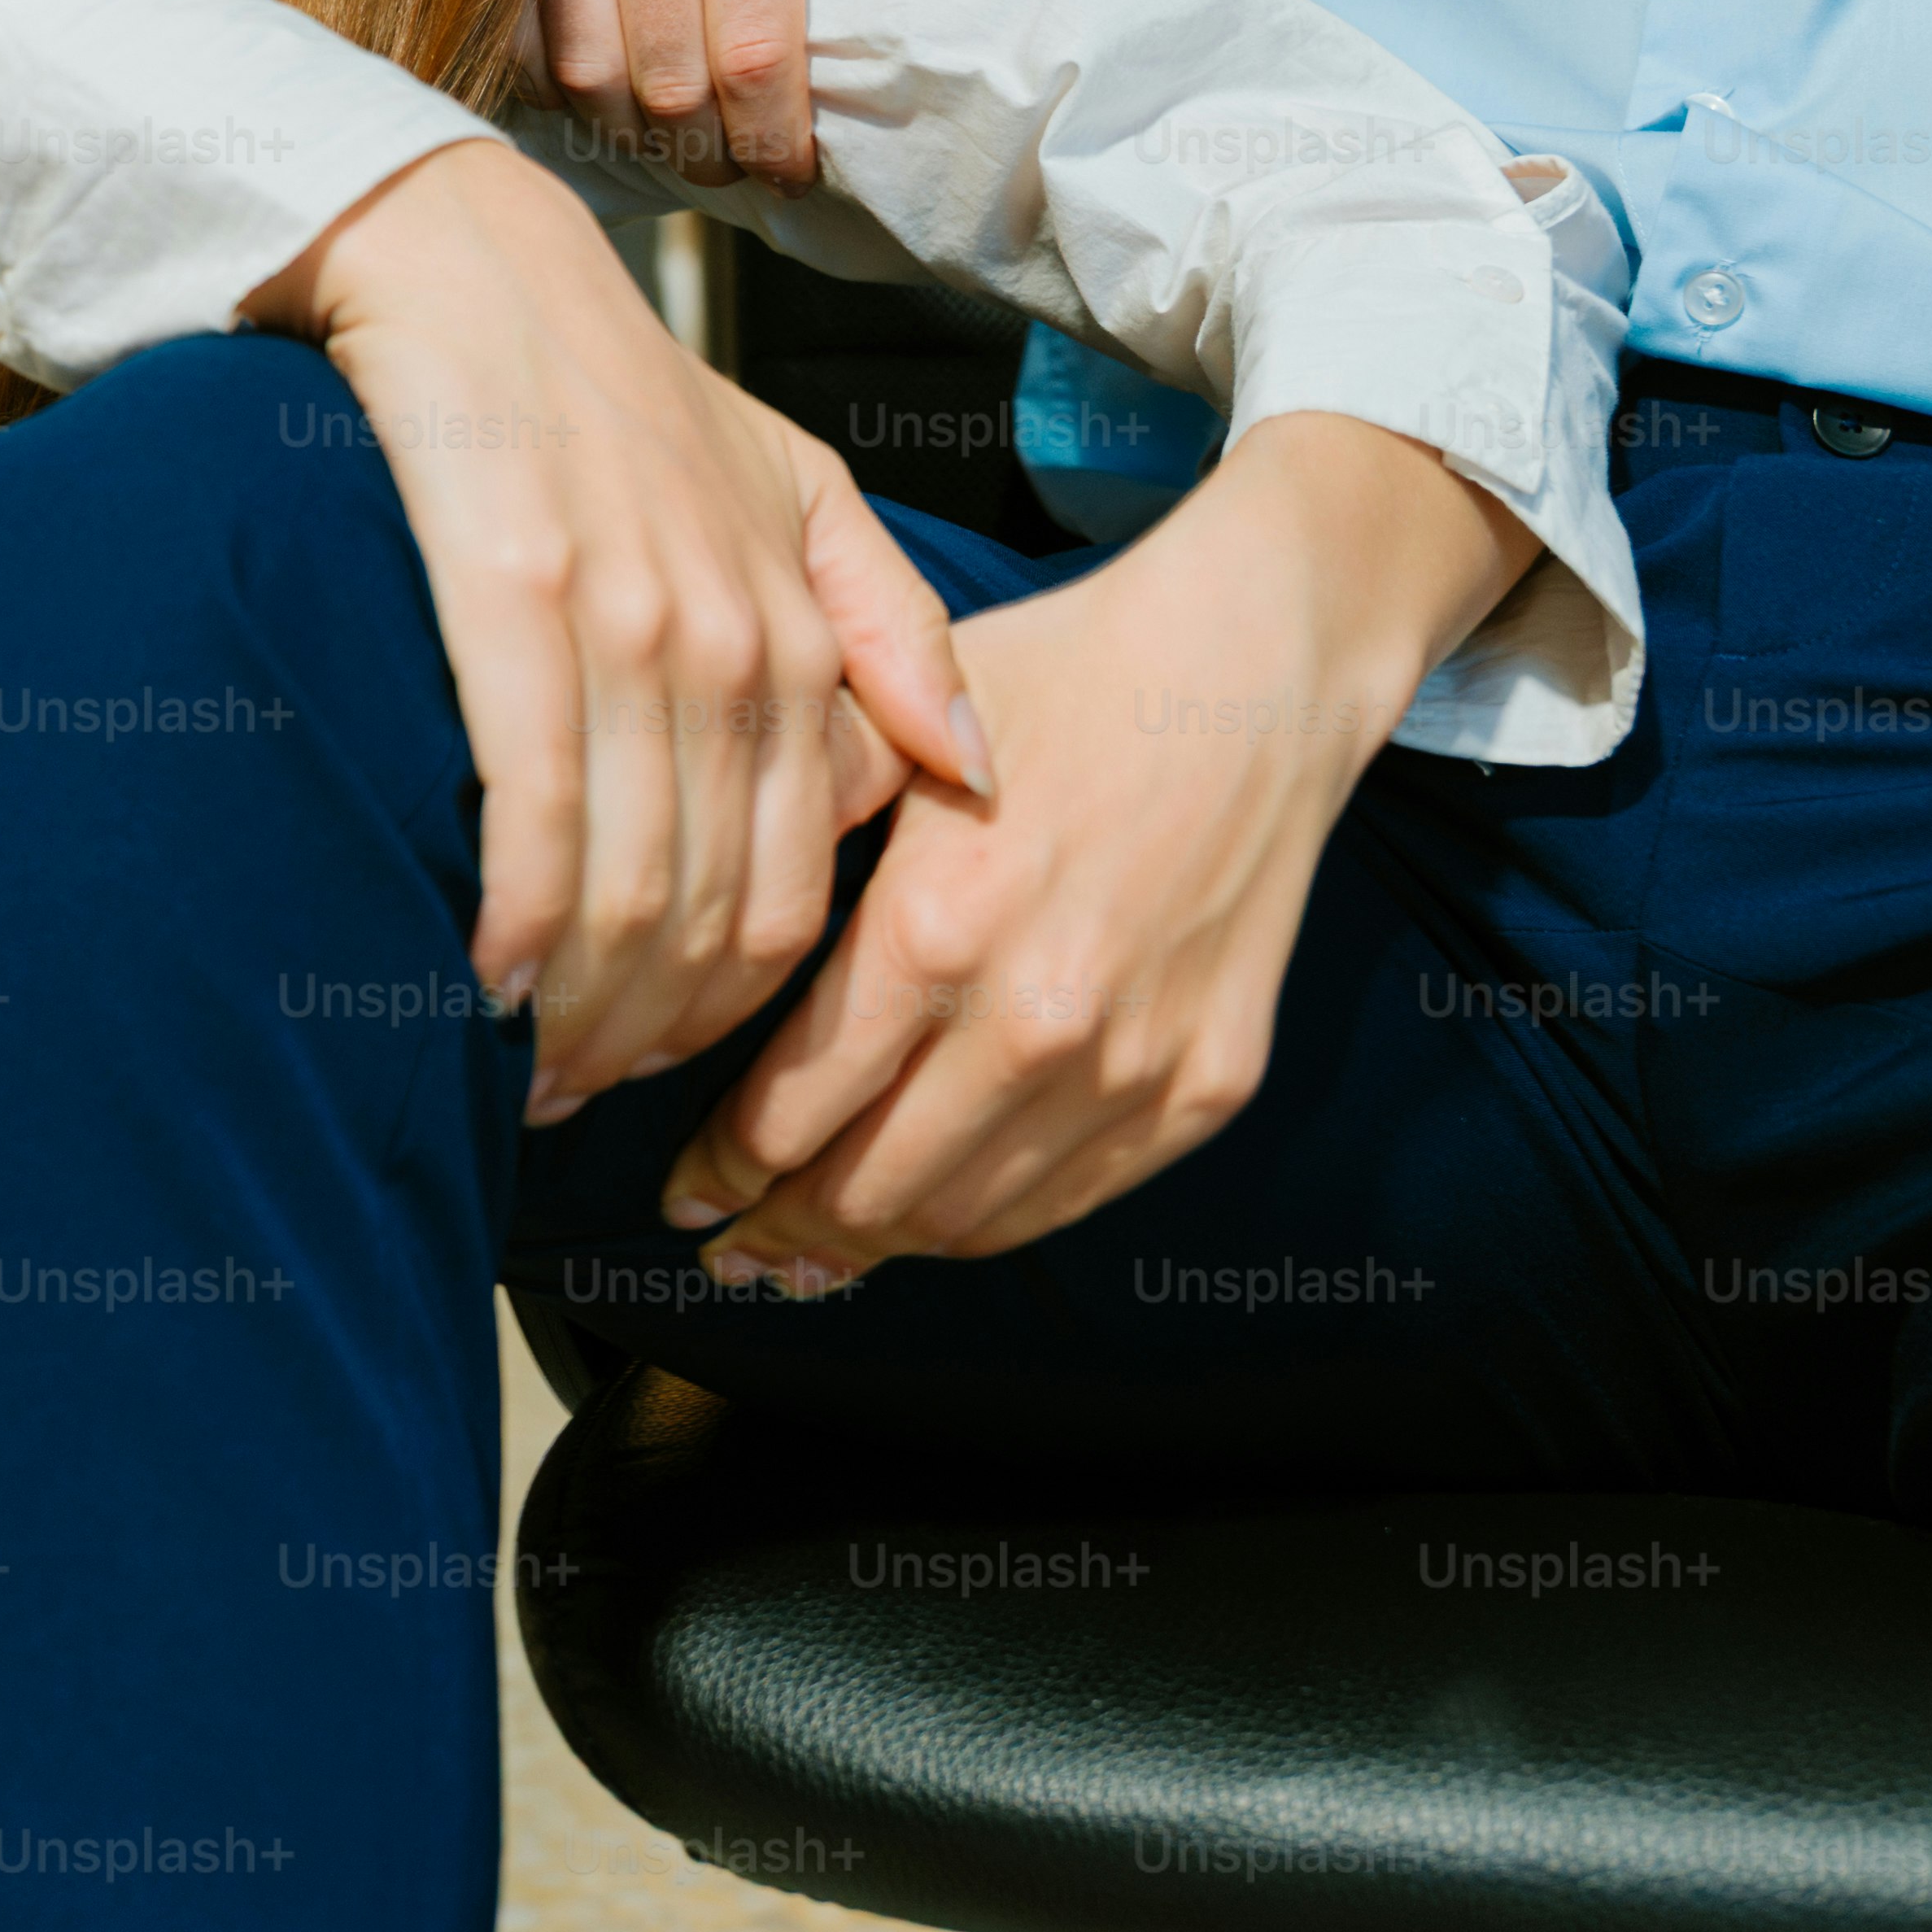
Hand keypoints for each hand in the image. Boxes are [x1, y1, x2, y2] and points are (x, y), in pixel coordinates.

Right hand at [252, 141, 990, 1114]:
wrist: (476, 270)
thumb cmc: (621, 394)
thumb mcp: (800, 490)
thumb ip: (891, 634)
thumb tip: (972, 775)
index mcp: (799, 641)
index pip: (796, 894)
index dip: (736, 1014)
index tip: (663, 1067)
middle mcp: (731, 651)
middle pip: (709, 922)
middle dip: (646, 1042)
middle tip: (578, 1102)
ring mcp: (625, 632)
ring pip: (625, 894)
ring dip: (573, 1015)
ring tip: (521, 1071)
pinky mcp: (514, 608)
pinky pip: (531, 817)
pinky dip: (512, 924)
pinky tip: (480, 986)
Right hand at [538, 0, 950, 189]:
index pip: (760, 57)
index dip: (775, 140)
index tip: (787, 169)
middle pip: (669, 87)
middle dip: (705, 151)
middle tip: (728, 166)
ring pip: (585, 74)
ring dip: (626, 125)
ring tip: (661, 136)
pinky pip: (519, 30)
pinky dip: (550, 79)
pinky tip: (586, 83)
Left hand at [666, 414, 1530, 1287]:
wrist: (1250, 677)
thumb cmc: (1057, 686)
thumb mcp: (897, 744)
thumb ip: (798, 851)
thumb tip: (686, 961)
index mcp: (931, 930)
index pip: (789, 1113)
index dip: (720, 1173)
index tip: (682, 1198)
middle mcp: (1031, 1020)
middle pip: (869, 1192)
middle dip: (780, 1234)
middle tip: (732, 1250)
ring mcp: (1129, 1065)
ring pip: (966, 1218)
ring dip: (878, 1248)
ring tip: (815, 1254)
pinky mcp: (1205, 1086)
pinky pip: (1068, 1202)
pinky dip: (986, 1224)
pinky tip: (933, 1217)